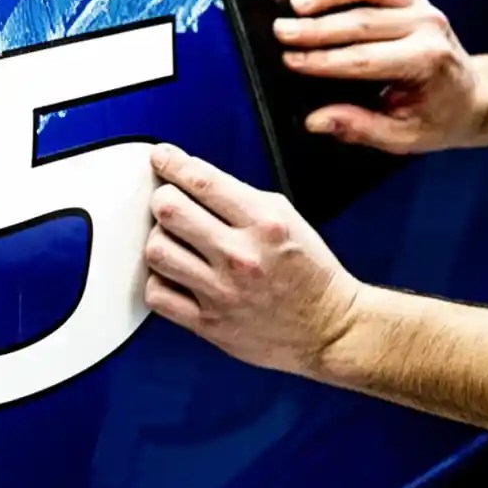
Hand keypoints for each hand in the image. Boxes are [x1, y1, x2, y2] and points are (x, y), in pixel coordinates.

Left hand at [143, 143, 362, 376]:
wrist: (330, 330)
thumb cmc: (309, 273)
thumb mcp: (286, 218)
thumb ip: (238, 196)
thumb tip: (190, 174)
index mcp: (264, 223)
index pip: (203, 181)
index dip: (172, 163)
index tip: (161, 158)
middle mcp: (241, 256)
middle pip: (170, 210)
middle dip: (163, 200)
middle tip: (168, 204)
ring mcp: (222, 291)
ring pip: (157, 250)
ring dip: (159, 240)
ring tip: (172, 241)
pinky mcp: (208, 323)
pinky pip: (158, 294)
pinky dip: (159, 281)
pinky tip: (174, 276)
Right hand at [273, 0, 487, 152]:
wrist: (474, 99)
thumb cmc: (438, 118)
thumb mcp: (401, 137)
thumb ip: (358, 128)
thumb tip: (317, 121)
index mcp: (424, 63)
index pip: (362, 59)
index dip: (322, 60)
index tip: (290, 60)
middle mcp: (426, 27)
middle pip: (362, 21)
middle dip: (316, 27)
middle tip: (281, 31)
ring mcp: (424, 6)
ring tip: (299, 1)